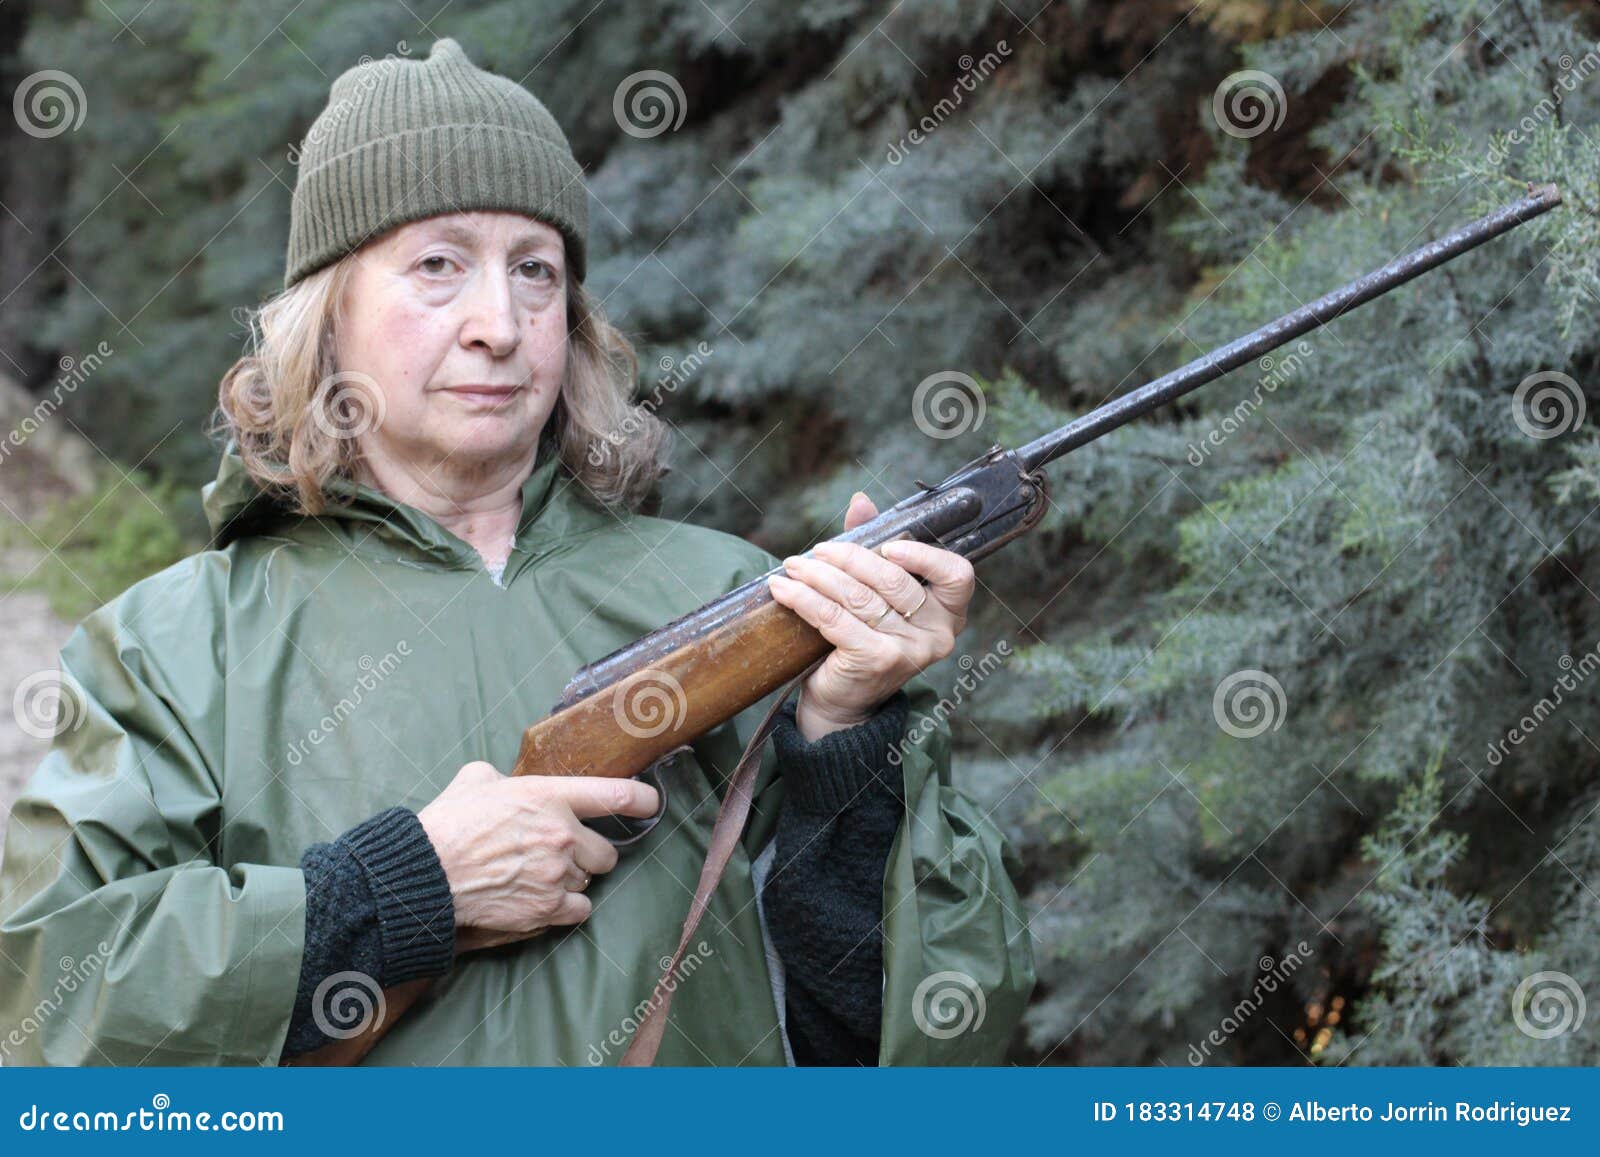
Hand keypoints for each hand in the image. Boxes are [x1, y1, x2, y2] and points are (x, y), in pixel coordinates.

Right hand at [416, 761, 659, 952]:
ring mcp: (558, 874)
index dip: (642, 799)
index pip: (615, 794)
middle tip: (562, 855)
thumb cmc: (447, 825)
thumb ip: (502, 777)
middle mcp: (563, 834)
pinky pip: (579, 909)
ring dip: (572, 880)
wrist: (426, 874)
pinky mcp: (548, 908)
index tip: (652, 803)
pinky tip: (544, 900)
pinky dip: (566, 908)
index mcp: (550, 796)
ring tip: (538, 877)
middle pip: (607, 851)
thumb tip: (505, 782)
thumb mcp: (475, 780)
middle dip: (589, 854)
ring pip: (589, 880)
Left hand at [766, 490, 975, 740]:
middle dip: (849, 558)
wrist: (843, 701)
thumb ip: (875, 548)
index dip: (925, 555)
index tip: (888, 545)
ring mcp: (909, 650)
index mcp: (948, 613)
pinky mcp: (876, 660)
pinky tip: (783, 589)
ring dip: (818, 575)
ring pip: (859, 597)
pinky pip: (834, 618)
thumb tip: (861, 501)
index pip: (957, 575)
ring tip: (792, 565)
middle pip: (894, 580)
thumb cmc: (863, 639)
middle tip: (817, 551)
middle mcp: (937, 634)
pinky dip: (804, 599)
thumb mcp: (876, 594)